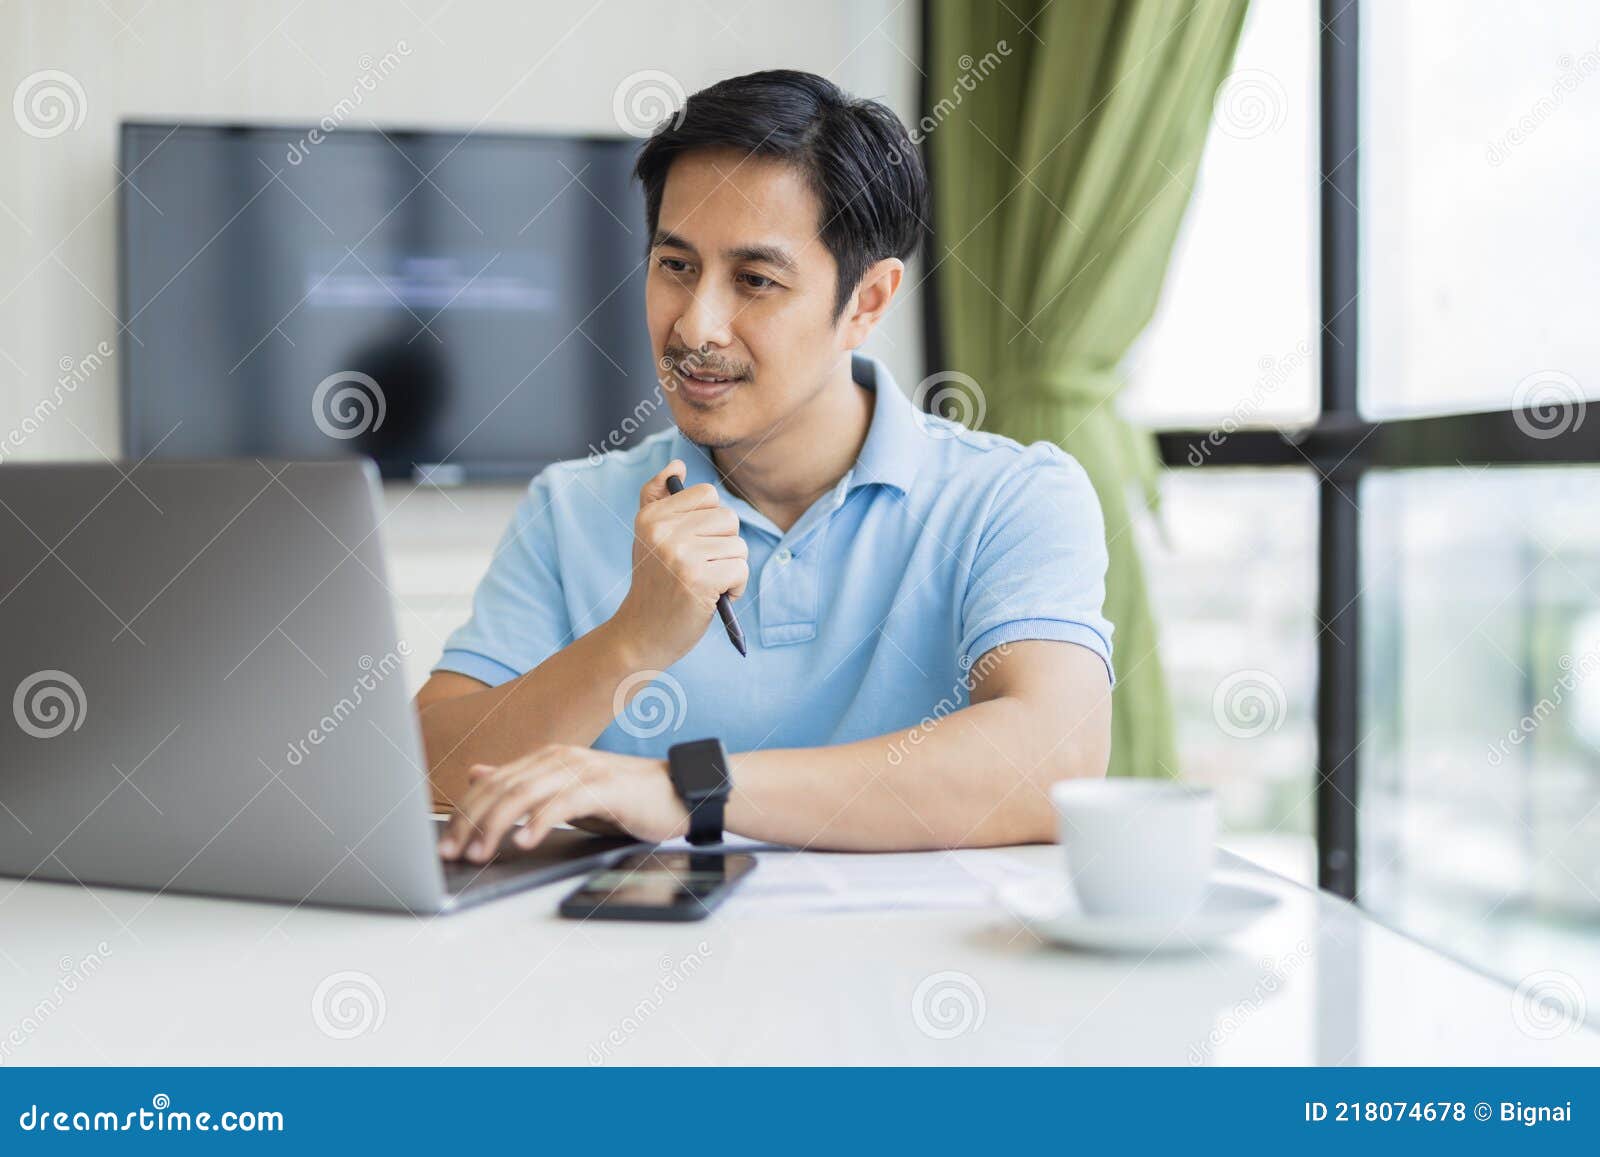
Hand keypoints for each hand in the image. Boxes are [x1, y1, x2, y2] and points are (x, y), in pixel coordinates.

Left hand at [437, 744, 686, 860]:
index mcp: (545, 758)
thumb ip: (523, 783)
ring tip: (480, 853)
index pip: (491, 784)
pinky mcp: (603, 786)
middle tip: (453, 854)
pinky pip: (562, 803)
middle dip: (470, 823)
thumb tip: (478, 774)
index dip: (463, 813)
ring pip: (524, 795)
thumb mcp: (565, 792)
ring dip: (496, 826)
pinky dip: (539, 822)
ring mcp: (581, 769)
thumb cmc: (622, 799)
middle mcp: (558, 758)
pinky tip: (524, 842)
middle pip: (500, 789)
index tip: (446, 845)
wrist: (677, 794)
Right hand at [609, 459, 747, 668]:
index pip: (707, 494)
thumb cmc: (653, 584)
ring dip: (731, 569)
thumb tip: (677, 464)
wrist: (641, 634)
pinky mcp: (699, 580)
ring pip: (738, 545)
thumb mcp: (647, 537)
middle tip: (702, 569)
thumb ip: (657, 497)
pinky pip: (741, 569)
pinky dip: (736, 588)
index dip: (711, 522)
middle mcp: (662, 531)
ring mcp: (680, 555)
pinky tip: (715, 598)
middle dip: (724, 546)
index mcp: (650, 516)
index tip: (693, 544)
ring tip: (707, 584)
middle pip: (728, 518)